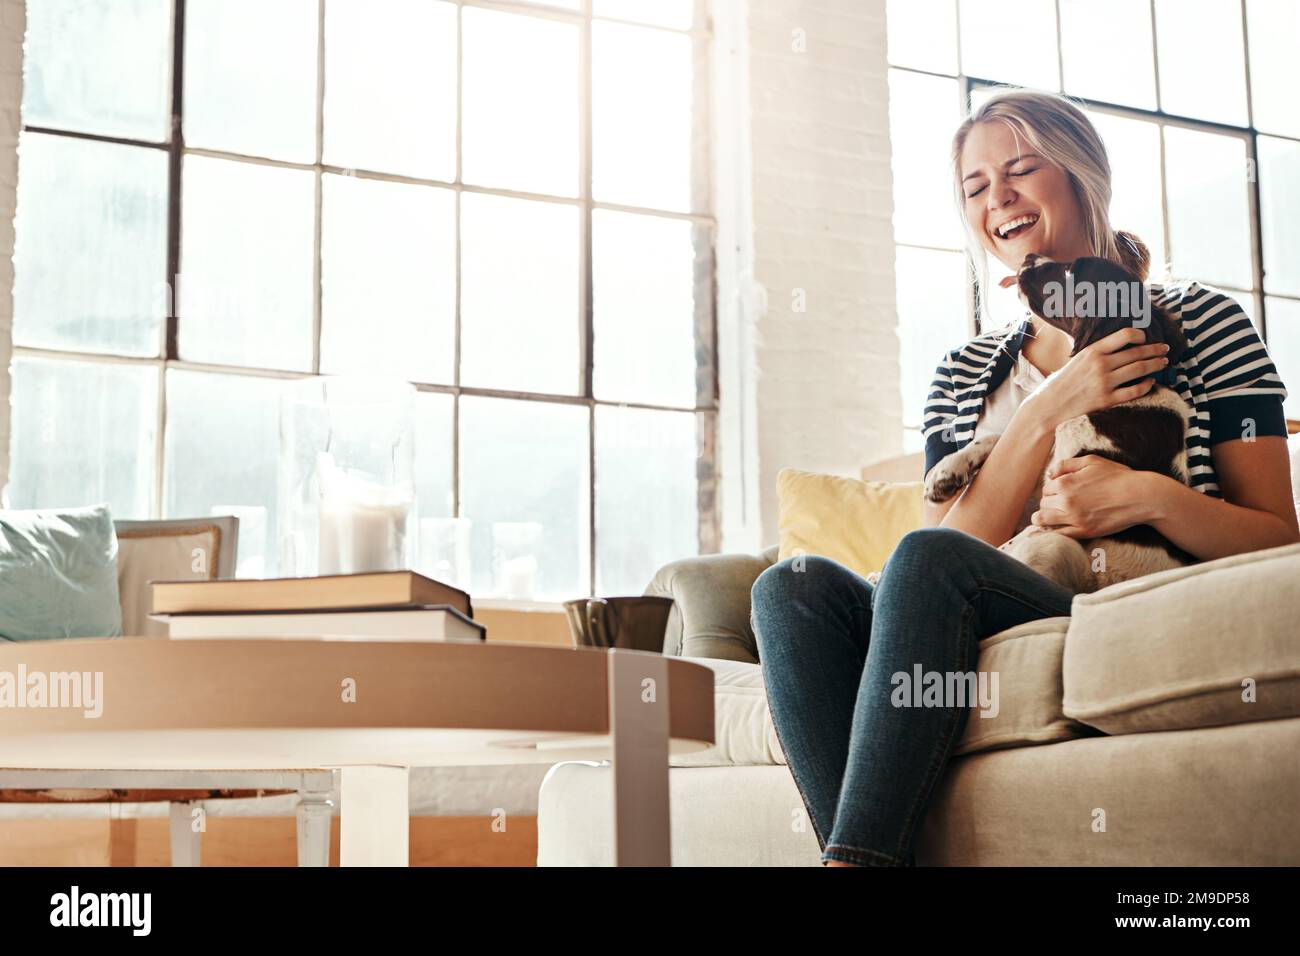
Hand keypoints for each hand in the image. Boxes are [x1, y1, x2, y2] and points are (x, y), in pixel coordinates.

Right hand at [1020, 326, 1170, 433]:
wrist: (1049, 405)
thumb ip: (1097, 352)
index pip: (1125, 335)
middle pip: (1137, 353)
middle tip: (1165, 349)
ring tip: (1163, 363)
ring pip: (1140, 370)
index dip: (1141, 335)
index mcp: (1092, 351)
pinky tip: (1151, 382)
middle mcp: (1100, 365)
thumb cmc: (1062, 382)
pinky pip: (1134, 391)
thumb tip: (1120, 346)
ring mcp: (1104, 383)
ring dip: (1155, 365)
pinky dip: (1146, 385)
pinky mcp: (1107, 400)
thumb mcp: (1077, 359)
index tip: (1146, 339)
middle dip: (1155, 350)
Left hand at [1031, 455, 1150, 537]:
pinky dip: (1051, 533)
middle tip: (1058, 505)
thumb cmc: (1118, 477)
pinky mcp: (1083, 532)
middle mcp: (1066, 501)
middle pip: (1043, 504)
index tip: (1059, 493)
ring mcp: (1074, 518)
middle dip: (1048, 503)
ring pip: (1042, 520)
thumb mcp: (1092, 462)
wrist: (1141, 496)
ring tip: (1047, 519)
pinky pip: (1057, 535)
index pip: (1046, 489)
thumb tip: (1049, 474)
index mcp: (1065, 483)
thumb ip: (1066, 465)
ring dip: (1042, 519)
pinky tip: (1052, 531)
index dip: (1052, 490)